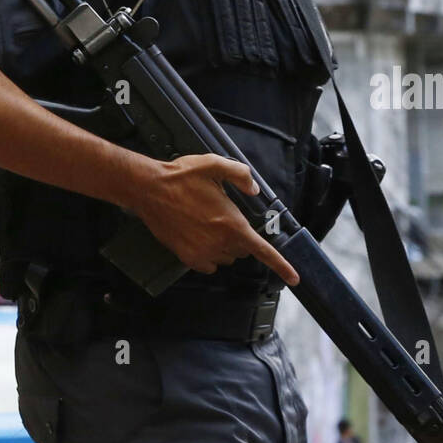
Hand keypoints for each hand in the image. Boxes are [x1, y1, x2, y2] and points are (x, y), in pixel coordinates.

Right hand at [128, 153, 298, 285]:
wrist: (148, 189)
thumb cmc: (181, 177)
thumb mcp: (215, 165)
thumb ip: (240, 175)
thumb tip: (254, 188)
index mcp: (232, 223)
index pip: (263, 251)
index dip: (282, 265)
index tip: (294, 278)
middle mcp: (220, 242)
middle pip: (243, 250)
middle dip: (240, 237)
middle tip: (223, 217)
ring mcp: (203, 253)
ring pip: (227, 258)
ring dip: (224, 245)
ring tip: (206, 223)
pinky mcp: (188, 258)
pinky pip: (209, 265)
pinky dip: (209, 255)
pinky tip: (198, 235)